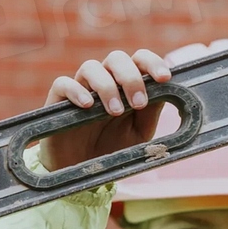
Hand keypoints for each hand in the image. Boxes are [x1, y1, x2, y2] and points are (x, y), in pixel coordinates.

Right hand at [39, 49, 171, 171]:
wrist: (83, 170)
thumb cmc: (113, 147)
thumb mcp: (139, 133)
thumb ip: (151, 112)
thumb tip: (169, 90)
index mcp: (125, 83)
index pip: (139, 60)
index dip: (152, 63)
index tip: (163, 78)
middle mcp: (104, 80)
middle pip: (116, 58)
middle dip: (130, 77)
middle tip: (138, 102)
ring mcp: (80, 87)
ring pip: (90, 67)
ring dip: (107, 86)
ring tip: (115, 111)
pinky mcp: (58, 100)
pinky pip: (63, 83)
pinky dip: (76, 90)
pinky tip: (88, 105)